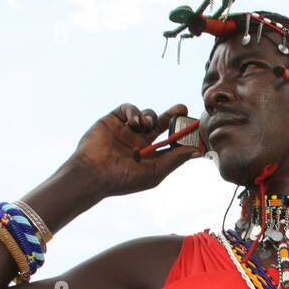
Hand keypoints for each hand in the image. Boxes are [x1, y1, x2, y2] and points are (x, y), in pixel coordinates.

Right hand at [70, 102, 199, 197]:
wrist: (92, 174)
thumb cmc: (122, 179)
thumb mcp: (153, 172)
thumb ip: (173, 160)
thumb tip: (196, 151)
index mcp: (151, 155)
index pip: (171, 141)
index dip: (183, 134)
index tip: (194, 128)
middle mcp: (140, 142)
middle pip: (162, 124)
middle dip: (173, 116)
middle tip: (183, 109)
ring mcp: (127, 130)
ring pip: (147, 115)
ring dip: (151, 116)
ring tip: (147, 124)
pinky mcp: (113, 120)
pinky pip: (128, 108)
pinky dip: (134, 112)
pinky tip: (134, 122)